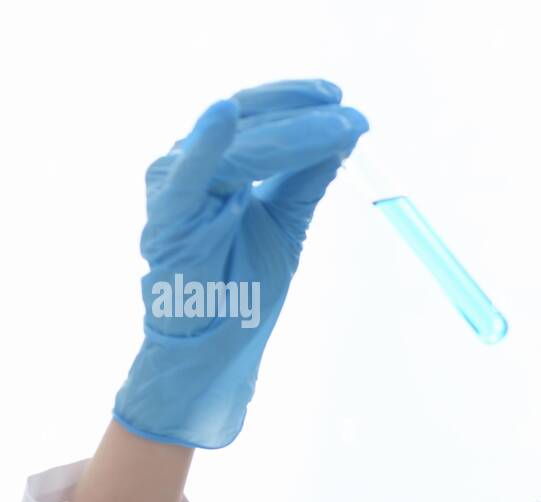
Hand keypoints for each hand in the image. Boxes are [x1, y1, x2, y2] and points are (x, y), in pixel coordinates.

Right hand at [112, 79, 368, 447]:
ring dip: (292, 133)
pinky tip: (224, 115)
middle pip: (255, 126)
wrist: (216, 346)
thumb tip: (344, 134)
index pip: (260, 118)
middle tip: (355, 116)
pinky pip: (190, 174)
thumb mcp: (286, 222)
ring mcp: (176, 186)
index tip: (344, 100)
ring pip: (241, 147)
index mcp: (217, 164)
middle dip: (307, 118)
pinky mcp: (168, 215)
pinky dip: (206, 144)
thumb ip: (305, 179)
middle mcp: (190, 165)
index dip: (299, 103)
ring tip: (337, 126)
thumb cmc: (243, 287)